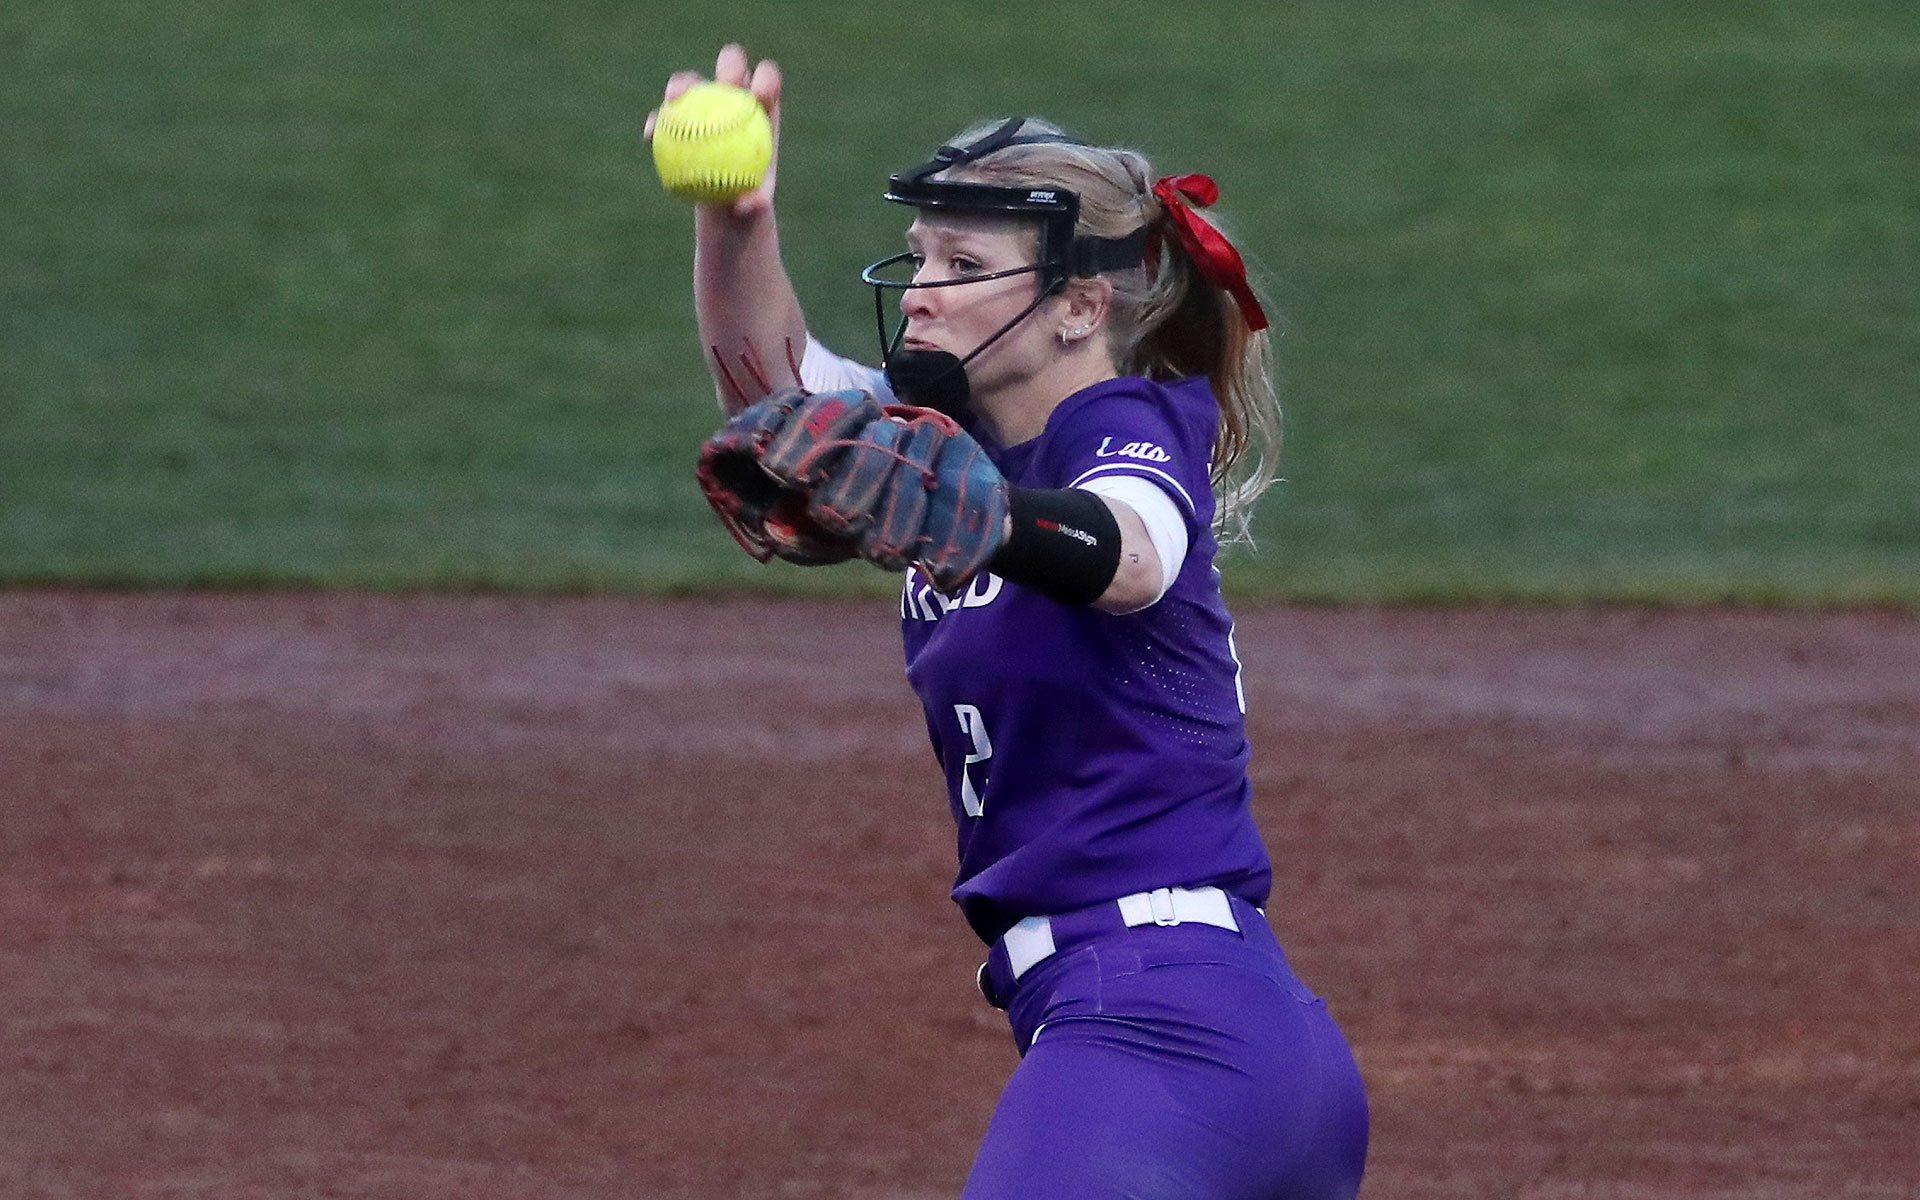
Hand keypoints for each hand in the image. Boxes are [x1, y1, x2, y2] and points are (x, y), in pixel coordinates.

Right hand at [645, 42, 782, 217]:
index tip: (758, 95)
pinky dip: (658, 122)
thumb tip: (748, 204)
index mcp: (761, 109)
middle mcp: (733, 98)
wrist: (721, 205)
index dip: (765, 78)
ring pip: (692, 82)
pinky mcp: (678, 119)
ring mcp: (703, 105)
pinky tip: (650, 134)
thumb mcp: (754, 211)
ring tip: (674, 99)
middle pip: (731, 67)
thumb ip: (756, 205)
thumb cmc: (746, 204)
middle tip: (723, 85)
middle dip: (729, 66)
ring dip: (683, 84)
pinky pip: (665, 116)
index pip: (767, 81)